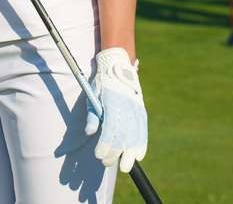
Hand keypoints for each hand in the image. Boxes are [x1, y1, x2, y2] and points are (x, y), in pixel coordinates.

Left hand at [84, 47, 147, 172]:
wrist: (118, 67)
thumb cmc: (102, 84)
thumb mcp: (93, 96)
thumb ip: (92, 116)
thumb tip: (89, 132)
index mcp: (113, 104)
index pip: (111, 130)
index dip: (105, 145)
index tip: (98, 155)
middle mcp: (127, 108)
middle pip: (123, 137)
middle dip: (114, 153)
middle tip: (105, 161)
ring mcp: (136, 110)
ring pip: (135, 137)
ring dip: (129, 154)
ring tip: (124, 165)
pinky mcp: (142, 112)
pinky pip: (143, 132)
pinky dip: (142, 145)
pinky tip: (137, 156)